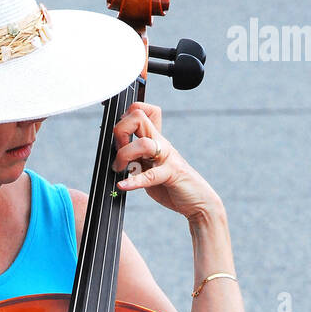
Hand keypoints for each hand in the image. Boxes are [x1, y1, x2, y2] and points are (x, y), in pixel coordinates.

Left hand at [111, 102, 220, 220]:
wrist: (197, 200)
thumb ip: (135, 159)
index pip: (140, 111)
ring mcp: (167, 157)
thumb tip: (113, 158)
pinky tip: (123, 185)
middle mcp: (160, 143)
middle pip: (138, 117)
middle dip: (120, 131)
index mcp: (155, 139)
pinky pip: (150, 175)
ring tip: (120, 170)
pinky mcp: (171, 174)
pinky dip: (133, 181)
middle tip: (117, 151)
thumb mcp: (149, 167)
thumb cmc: (171, 185)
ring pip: (143, 143)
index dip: (124, 118)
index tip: (118, 138)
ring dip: (124, 156)